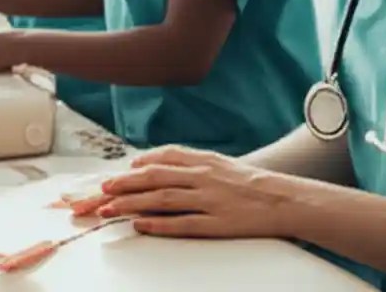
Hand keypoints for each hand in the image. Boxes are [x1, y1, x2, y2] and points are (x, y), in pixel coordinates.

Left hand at [93, 146, 289, 238]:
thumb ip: (187, 162)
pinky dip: (159, 224)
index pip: (162, 158)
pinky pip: (182, 224)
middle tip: (101, 191)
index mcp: (203, 160)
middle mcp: (203, 177)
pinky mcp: (217, 223)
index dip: (136, 166)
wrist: (283, 199)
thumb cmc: (248, 182)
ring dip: (132, 204)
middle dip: (124, 184)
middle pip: (155, 178)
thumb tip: (152, 163)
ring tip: (109, 209)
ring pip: (162, 199)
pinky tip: (140, 225)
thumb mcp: (218, 163)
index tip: (116, 173)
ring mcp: (209, 200)